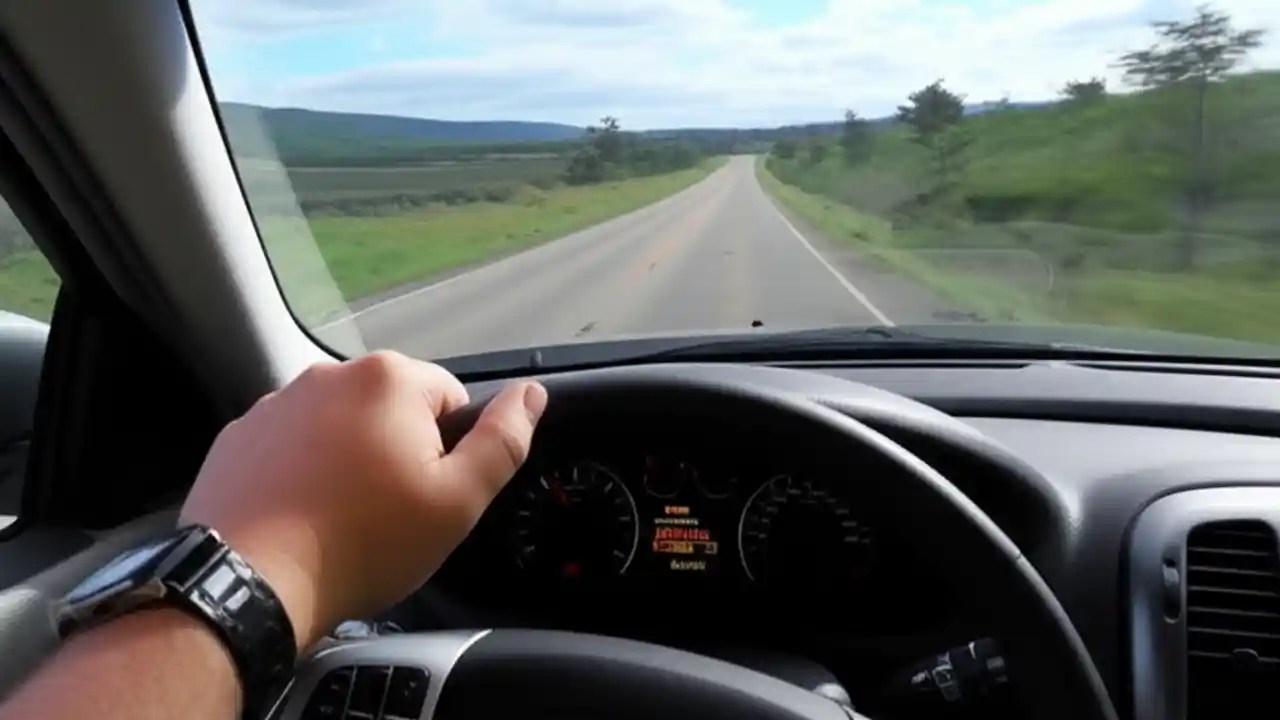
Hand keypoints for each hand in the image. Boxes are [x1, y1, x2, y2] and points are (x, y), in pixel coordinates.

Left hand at [180, 351, 545, 648]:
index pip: (450, 401)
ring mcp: (276, 403)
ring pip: (339, 428)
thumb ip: (503, 440)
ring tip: (341, 521)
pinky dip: (301, 474)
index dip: (449, 455)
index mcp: (390, 379)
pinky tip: (300, 518)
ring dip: (348, 462)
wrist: (251, 581)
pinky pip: (290, 447)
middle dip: (398, 454)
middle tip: (388, 515)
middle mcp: (329, 374)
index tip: (427, 498)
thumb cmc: (365, 543)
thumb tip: (531, 393)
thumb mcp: (458, 501)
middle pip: (392, 411)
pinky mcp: (238, 436)